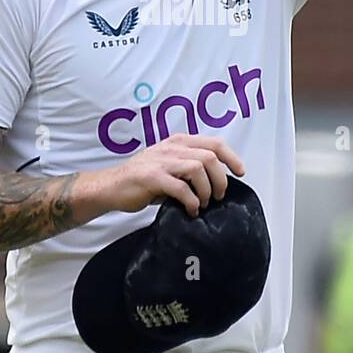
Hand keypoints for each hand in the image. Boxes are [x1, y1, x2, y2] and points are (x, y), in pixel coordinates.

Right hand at [92, 134, 246, 216]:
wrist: (112, 186)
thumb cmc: (143, 180)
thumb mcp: (169, 165)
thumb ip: (189, 167)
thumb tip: (216, 181)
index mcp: (178, 142)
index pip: (214, 143)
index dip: (232, 157)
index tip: (240, 172)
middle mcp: (171, 148)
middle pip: (210, 157)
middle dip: (220, 179)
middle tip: (218, 196)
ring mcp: (161, 161)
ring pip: (198, 169)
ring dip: (206, 190)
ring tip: (203, 203)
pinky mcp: (152, 177)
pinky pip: (181, 188)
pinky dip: (191, 201)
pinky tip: (190, 209)